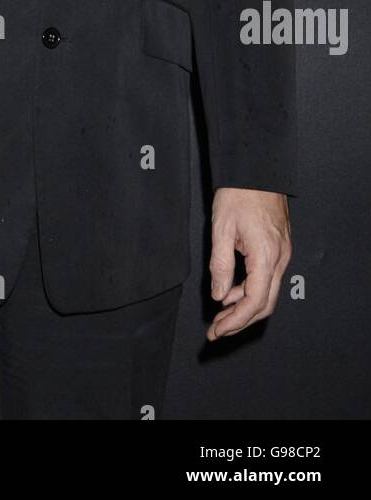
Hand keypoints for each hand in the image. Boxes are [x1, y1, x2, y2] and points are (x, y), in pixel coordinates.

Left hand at [207, 188, 290, 340]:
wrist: (256, 168)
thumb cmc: (239, 193)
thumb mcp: (221, 228)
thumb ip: (220, 265)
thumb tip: (220, 294)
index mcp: (266, 256)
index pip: (254, 302)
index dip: (235, 321)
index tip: (217, 331)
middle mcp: (280, 258)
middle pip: (265, 304)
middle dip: (240, 321)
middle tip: (217, 329)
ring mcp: (283, 253)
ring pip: (267, 291)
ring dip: (244, 306)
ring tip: (220, 312)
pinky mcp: (279, 247)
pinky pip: (268, 277)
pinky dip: (250, 289)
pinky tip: (232, 290)